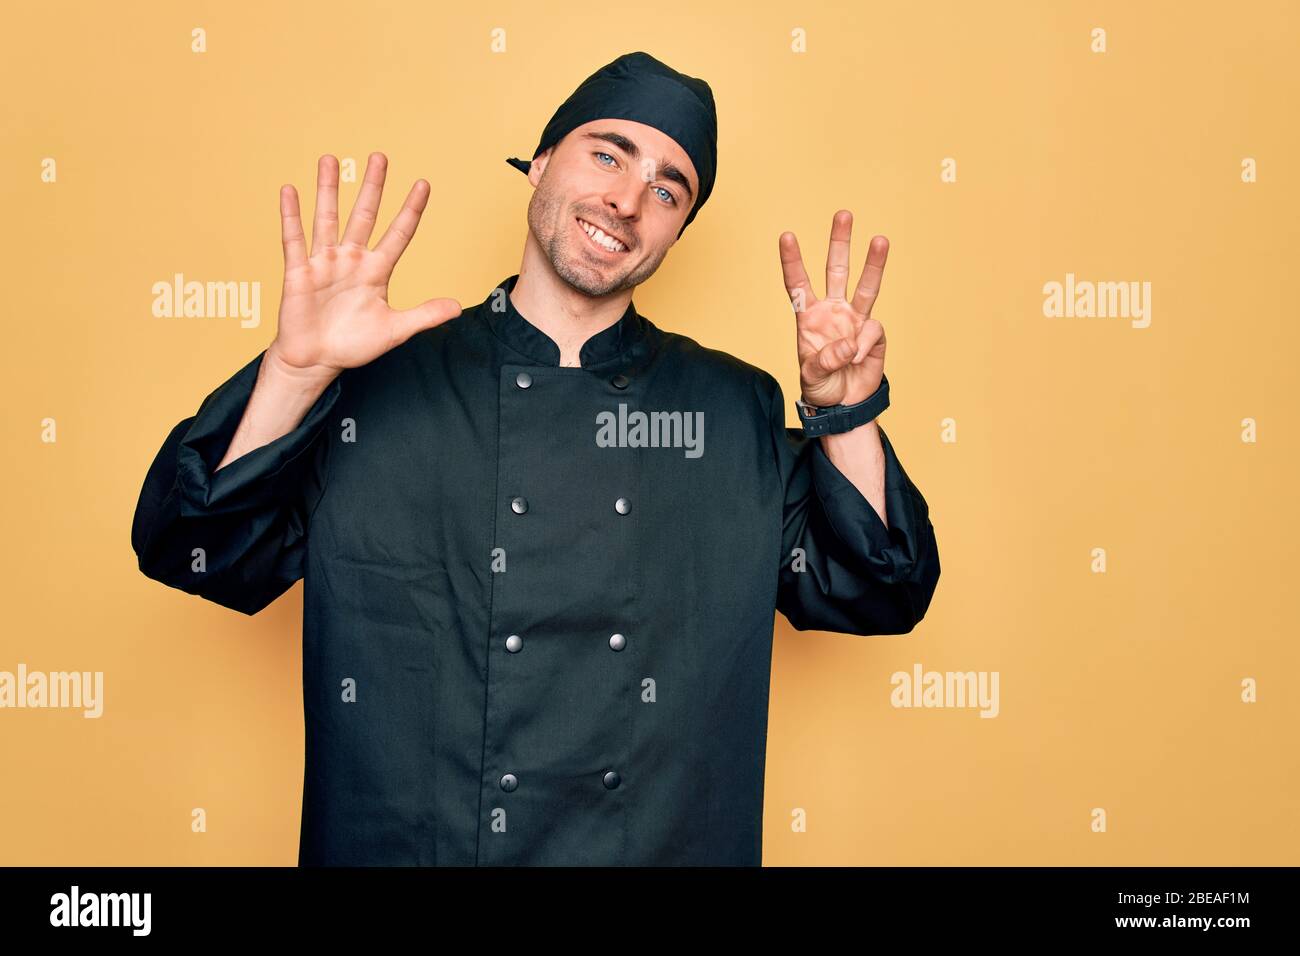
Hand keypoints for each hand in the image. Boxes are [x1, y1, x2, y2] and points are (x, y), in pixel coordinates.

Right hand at [269, 152, 461, 381]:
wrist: (315, 361)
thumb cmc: (353, 345)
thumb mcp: (394, 330)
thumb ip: (424, 316)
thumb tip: (458, 308)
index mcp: (376, 271)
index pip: (398, 234)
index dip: (410, 210)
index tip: (423, 184)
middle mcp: (351, 260)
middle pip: (364, 215)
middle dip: (372, 187)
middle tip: (380, 157)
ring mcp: (324, 263)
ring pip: (328, 219)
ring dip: (329, 189)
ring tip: (331, 159)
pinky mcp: (299, 273)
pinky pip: (294, 240)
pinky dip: (291, 215)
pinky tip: (290, 191)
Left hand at [779, 210, 886, 406]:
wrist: (844, 404)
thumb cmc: (820, 387)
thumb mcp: (811, 376)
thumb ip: (825, 360)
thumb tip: (849, 343)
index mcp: (809, 317)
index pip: (798, 284)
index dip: (792, 261)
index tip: (787, 236)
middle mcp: (833, 311)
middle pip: (836, 270)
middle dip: (839, 242)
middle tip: (843, 214)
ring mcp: (855, 320)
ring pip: (865, 285)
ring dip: (873, 263)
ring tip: (880, 239)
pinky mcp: (873, 334)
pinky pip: (872, 331)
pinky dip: (863, 346)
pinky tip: (857, 361)